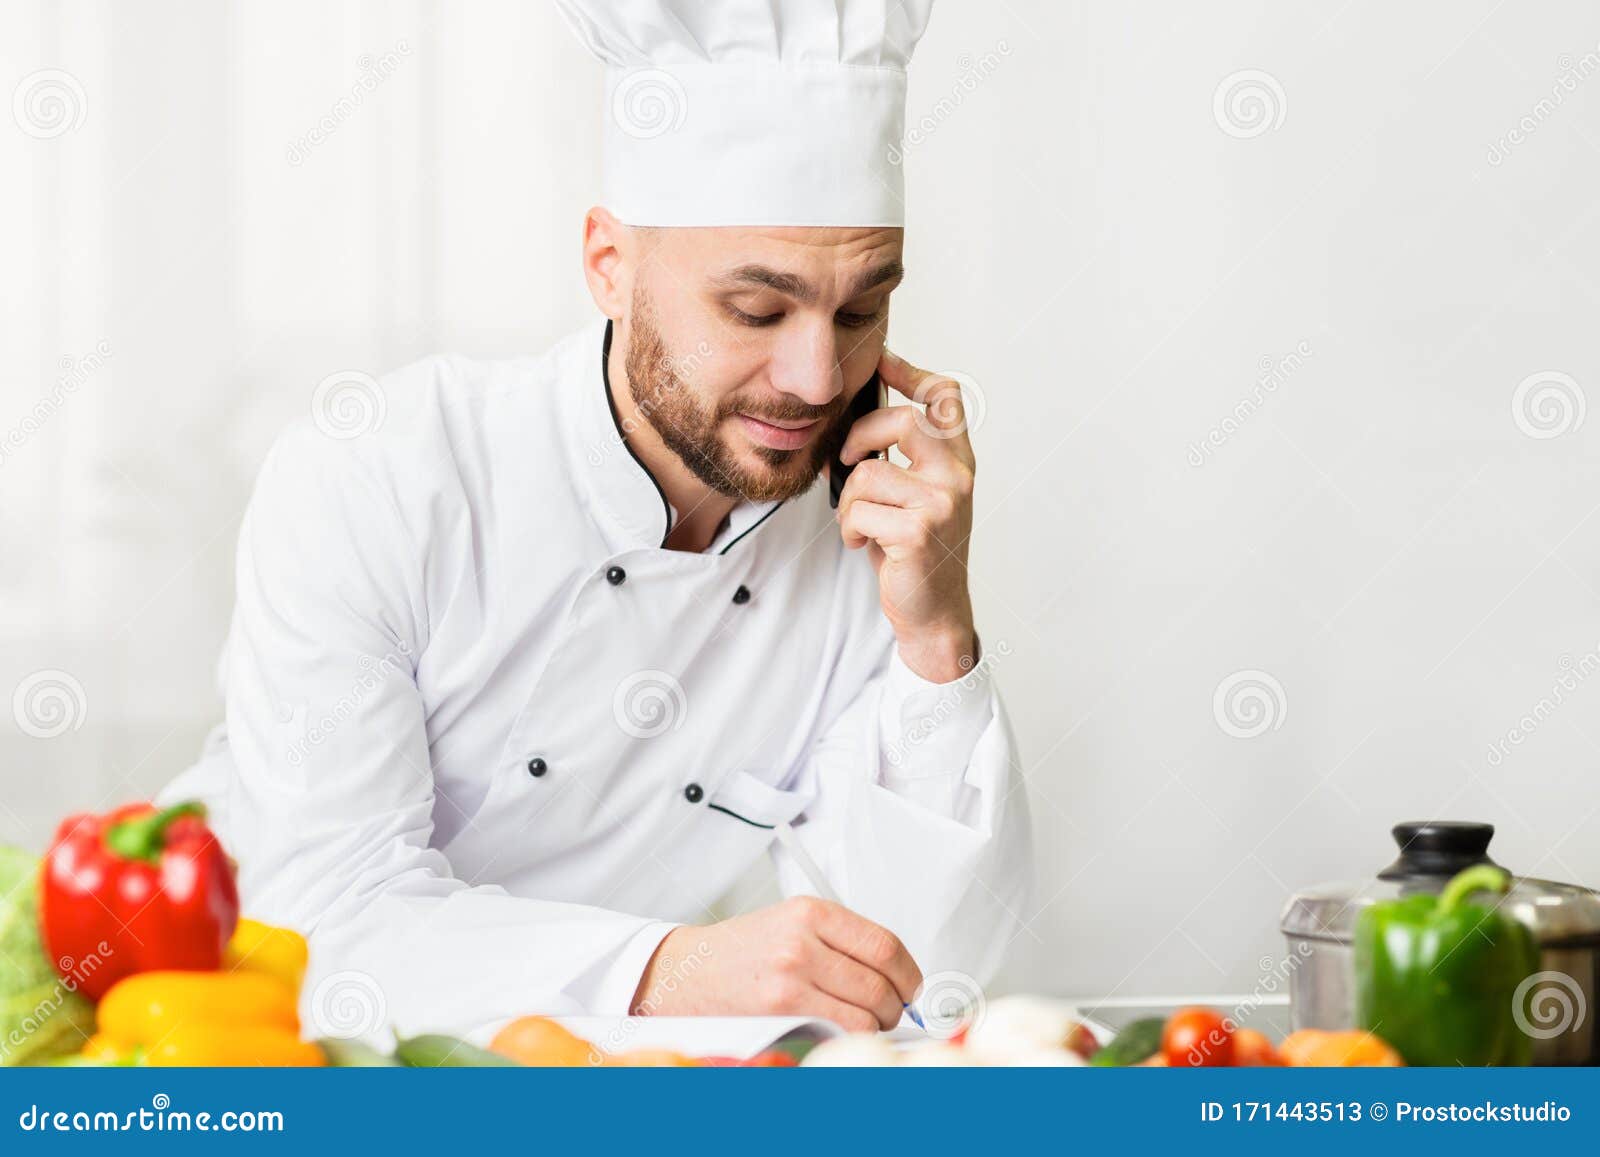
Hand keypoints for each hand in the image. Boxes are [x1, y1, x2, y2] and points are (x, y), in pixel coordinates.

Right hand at [629, 896, 921, 1031]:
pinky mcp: (781, 1012)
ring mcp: (791, 979)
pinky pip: (839, 1031)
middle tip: (889, 1010)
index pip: (884, 944)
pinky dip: (848, 1035)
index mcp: (810, 912)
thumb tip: (897, 973)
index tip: (910, 985)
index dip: (907, 973)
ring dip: (873, 1024)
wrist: (687, 973)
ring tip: (860, 1020)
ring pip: (866, 1013)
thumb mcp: (791, 923)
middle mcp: (802, 942)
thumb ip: (842, 941)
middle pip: (880, 984)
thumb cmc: (743, 951)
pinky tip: (837, 1029)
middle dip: (894, 1005)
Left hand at [836, 349, 977, 682]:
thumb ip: (894, 462)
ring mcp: (942, 503)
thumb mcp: (911, 499)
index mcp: (957, 463)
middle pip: (906, 420)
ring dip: (848, 502)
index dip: (911, 372)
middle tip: (848, 459)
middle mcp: (957, 477)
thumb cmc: (914, 554)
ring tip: (859, 523)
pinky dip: (849, 529)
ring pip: (869, 473)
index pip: (945, 398)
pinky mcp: (919, 531)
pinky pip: (860, 511)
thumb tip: (843, 431)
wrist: (932, 612)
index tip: (881, 362)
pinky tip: (863, 543)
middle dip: (862, 435)